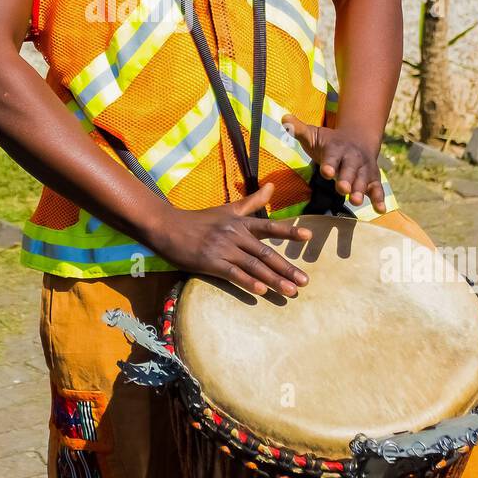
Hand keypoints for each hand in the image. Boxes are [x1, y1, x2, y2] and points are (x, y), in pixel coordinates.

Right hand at [150, 183, 312, 297]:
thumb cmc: (200, 220)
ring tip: (290, 292)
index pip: (269, 227)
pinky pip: (232, 274)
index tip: (308, 237)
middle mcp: (235, 235)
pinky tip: (261, 291)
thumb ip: (253, 201)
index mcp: (240, 222)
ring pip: (253, 266)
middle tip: (305, 282)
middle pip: (266, 253)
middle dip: (287, 268)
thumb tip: (272, 185)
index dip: (288, 231)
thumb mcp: (228, 208)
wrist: (168, 228)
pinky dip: (247, 282)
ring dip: (273, 280)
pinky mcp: (211, 262)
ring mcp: (223, 249)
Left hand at [281, 115, 386, 212]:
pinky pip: (377, 188)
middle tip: (343, 190)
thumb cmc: (329, 142)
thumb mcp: (313, 134)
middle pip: (350, 170)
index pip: (332, 157)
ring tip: (356, 201)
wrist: (356, 139)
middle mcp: (352, 158)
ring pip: (364, 180)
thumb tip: (284, 118)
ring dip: (361, 190)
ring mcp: (364, 168)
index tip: (326, 172)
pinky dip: (379, 198)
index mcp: (336, 148)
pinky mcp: (372, 178)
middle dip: (347, 179)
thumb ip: (298, 129)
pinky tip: (380, 210)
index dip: (330, 165)